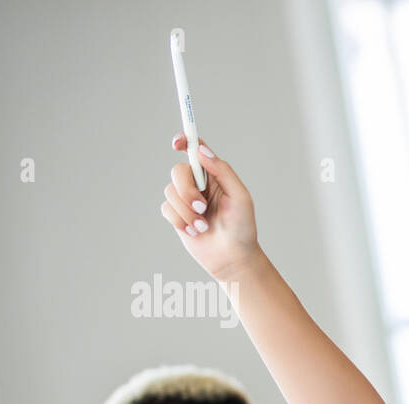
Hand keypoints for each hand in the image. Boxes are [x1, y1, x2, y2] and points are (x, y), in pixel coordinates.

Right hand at [161, 134, 262, 281]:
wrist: (233, 258)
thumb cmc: (242, 227)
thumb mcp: (240, 197)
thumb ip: (222, 171)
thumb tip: (201, 150)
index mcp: (214, 175)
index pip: (195, 150)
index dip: (184, 141)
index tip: (176, 143)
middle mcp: (198, 184)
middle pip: (178, 171)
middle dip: (187, 190)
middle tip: (201, 207)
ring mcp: (186, 200)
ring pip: (170, 191)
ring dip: (186, 212)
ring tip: (203, 226)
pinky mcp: (177, 215)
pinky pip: (166, 208)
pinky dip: (180, 221)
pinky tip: (194, 232)